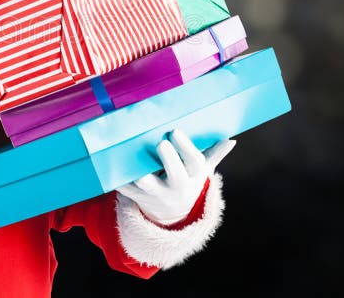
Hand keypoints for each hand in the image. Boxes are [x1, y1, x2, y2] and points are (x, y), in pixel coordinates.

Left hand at [116, 130, 235, 225]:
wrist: (172, 213)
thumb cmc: (187, 180)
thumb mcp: (203, 171)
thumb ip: (214, 154)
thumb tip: (231, 141)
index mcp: (193, 176)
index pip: (195, 163)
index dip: (186, 148)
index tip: (175, 131)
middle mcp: (177, 186)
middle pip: (175, 175)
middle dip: (169, 160)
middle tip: (161, 143)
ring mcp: (157, 193)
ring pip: (147, 185)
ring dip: (140, 174)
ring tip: (132, 156)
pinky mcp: (139, 197)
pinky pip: (127, 189)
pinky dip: (119, 180)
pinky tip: (112, 166)